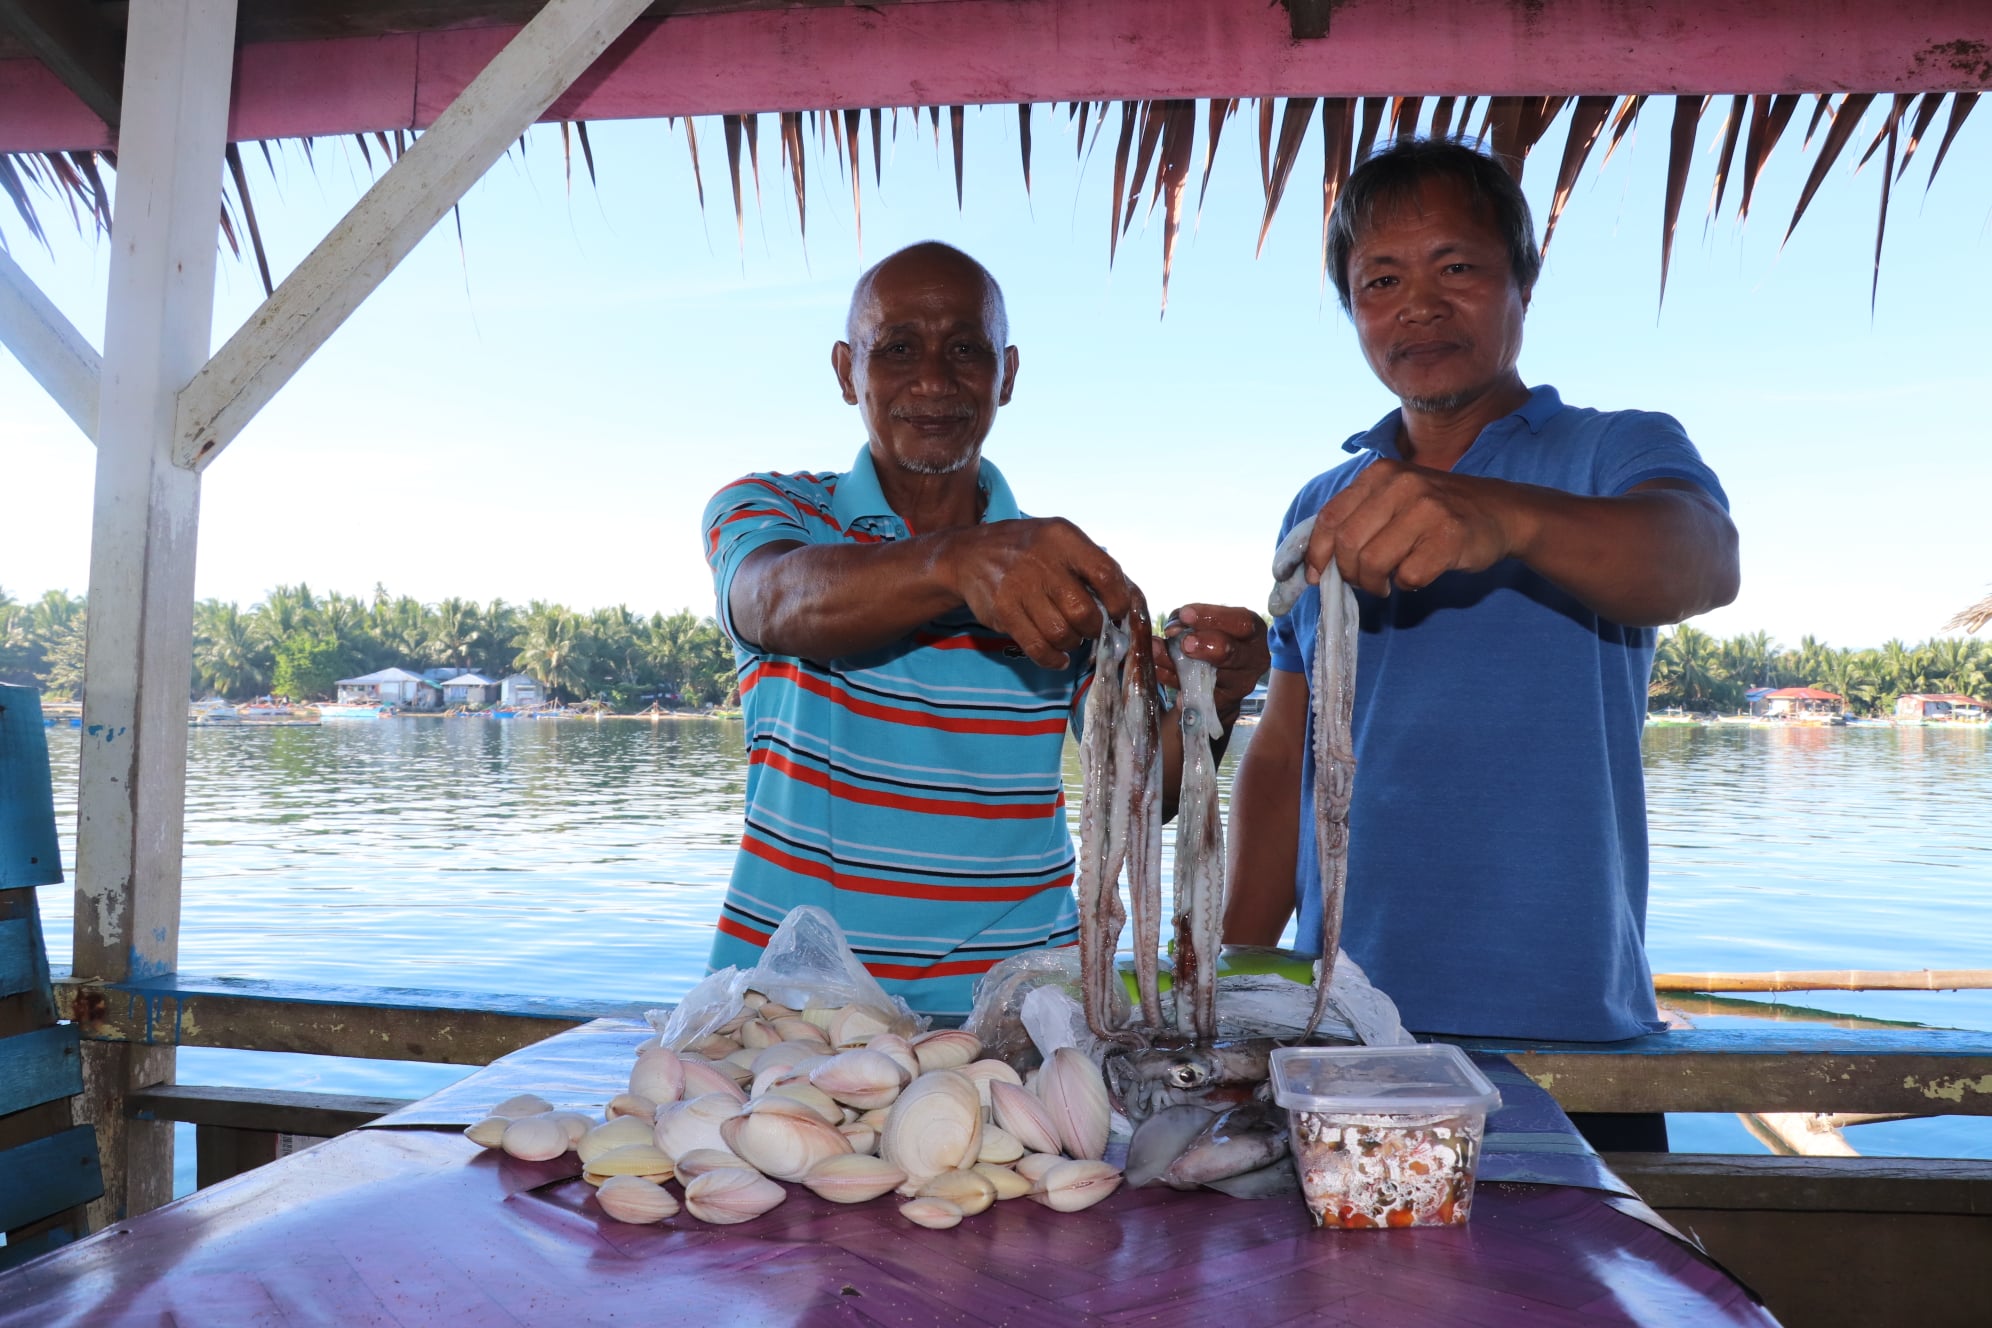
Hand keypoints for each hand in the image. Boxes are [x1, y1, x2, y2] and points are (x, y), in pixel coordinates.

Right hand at [939, 518, 1135, 667]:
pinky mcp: (1004, 611)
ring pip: (1062, 633)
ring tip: (1069, 636)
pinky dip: (1053, 658)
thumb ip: (1090, 564)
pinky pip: (1037, 647)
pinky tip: (1057, 656)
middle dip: (1092, 628)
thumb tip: (1127, 600)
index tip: (1116, 612)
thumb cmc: (1027, 550)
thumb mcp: (1059, 540)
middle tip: (1087, 627)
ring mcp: (1020, 587)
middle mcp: (1042, 560)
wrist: (970, 554)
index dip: (1118, 600)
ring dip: (1072, 642)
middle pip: (1083, 611)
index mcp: (1063, 538)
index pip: (1105, 574)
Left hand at [1158, 603, 1269, 719]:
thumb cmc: (1218, 636)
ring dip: (1175, 664)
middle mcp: (1252, 660)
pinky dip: (1173, 681)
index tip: (1185, 614)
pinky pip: (1193, 693)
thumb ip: (1192, 620)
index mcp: (1253, 632)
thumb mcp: (1213, 622)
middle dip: (1204, 646)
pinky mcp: (1221, 702)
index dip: (1212, 617)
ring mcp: (1238, 685)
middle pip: (1231, 653)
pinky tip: (1158, 671)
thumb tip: (1173, 628)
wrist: (1227, 673)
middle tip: (1184, 642)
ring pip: (1205, 677)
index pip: (1240, 623)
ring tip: (1155, 650)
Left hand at [1304, 459, 1523, 596]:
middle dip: (1349, 573)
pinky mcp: (1448, 536)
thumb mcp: (1393, 500)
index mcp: (1379, 474)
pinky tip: (1420, 573)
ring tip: (1389, 581)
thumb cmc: (1437, 512)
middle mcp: (1401, 485)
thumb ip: (1356, 520)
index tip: (1317, 576)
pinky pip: (1408, 576)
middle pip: (1347, 545)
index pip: (1329, 518)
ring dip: (1375, 583)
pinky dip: (1409, 583)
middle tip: (1366, 580)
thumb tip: (1314, 563)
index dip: (1317, 553)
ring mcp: (1426, 509)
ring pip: (1373, 563)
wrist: (1501, 512)